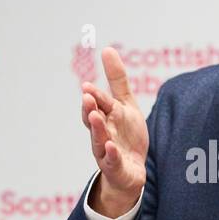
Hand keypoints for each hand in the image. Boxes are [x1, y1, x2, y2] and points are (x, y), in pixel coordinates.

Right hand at [82, 46, 147, 216]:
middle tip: (87, 97)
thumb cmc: (126, 135)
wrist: (131, 170)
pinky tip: (112, 147)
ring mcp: (107, 151)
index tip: (88, 86)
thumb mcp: (125, 104)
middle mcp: (102, 134)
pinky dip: (111, 154)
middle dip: (89, 109)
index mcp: (104, 117)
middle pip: (94, 120)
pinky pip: (112, 161)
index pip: (98, 104)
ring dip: (97, 128)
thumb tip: (107, 49)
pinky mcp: (116, 167)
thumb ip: (116, 80)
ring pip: (100, 140)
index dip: (94, 96)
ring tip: (94, 116)